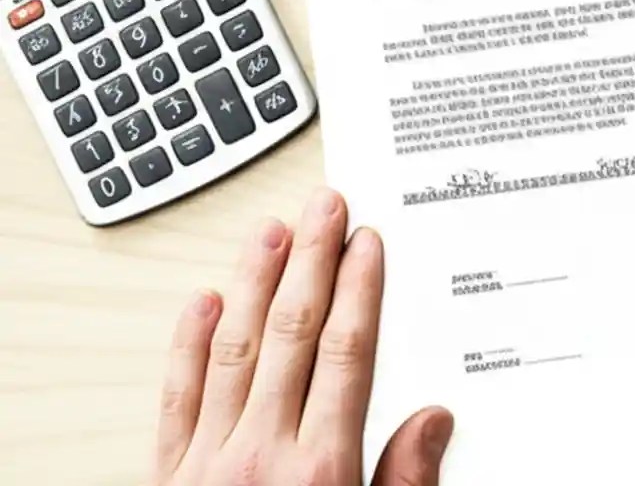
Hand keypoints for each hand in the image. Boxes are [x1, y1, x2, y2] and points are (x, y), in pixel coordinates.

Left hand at [153, 188, 453, 484]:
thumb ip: (405, 482)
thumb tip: (433, 422)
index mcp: (322, 470)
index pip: (346, 354)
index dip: (358, 290)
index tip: (364, 245)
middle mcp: (262, 454)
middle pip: (292, 334)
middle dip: (311, 261)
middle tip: (322, 209)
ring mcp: (209, 462)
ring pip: (235, 349)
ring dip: (255, 282)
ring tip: (270, 230)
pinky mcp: (169, 476)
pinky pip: (179, 397)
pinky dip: (189, 345)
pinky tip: (205, 301)